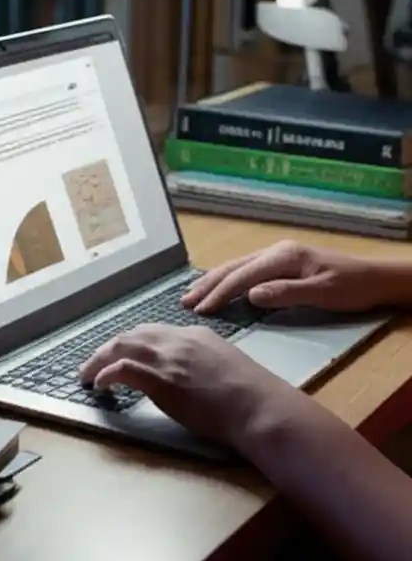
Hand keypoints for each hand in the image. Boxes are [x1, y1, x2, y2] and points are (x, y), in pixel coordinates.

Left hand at [78, 324, 301, 445]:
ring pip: (121, 347)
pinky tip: (98, 385)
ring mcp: (169, 359)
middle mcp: (178, 341)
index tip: (118, 354)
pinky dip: (105, 374)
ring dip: (97, 361)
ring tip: (85, 375)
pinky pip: (123, 369)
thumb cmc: (252, 396)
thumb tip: (186, 375)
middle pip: (131, 335)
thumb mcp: (225, 366)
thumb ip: (201, 363)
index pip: (152, 331)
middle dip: (108, 349)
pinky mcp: (162, 380)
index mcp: (196, 335)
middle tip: (93, 364)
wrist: (260, 408)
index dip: (131, 343)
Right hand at [182, 240, 386, 313]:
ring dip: (213, 281)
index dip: (220, 292)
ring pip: (237, 267)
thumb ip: (285, 293)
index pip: (243, 275)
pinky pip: (245, 270)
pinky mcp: (280, 263)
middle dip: (208, 285)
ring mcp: (277, 256)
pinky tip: (217, 286)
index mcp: (284, 256)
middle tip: (185, 302)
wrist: (376, 279)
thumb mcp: (322, 293)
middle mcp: (276, 251)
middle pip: (234, 267)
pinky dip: (227, 279)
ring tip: (191, 294)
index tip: (201, 309)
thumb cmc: (353, 287)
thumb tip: (250, 295)